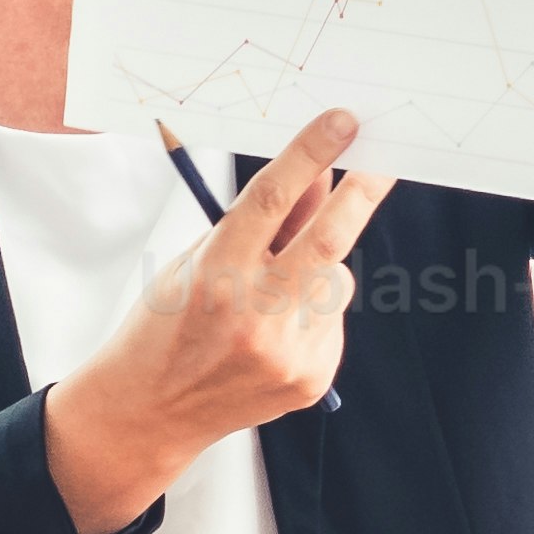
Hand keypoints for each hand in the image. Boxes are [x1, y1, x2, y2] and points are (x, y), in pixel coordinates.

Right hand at [39, 113, 379, 533]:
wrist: (150, 411)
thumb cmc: (168, 323)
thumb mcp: (198, 258)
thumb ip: (262, 222)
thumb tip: (319, 173)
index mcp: (215, 273)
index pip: (271, 201)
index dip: (311, 154)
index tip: (343, 121)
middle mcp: (253, 313)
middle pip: (328, 242)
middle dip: (362, 194)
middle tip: (382, 162)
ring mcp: (285, 352)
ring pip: (336, 281)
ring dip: (321, 269)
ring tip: (273, 295)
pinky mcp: (309, 379)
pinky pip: (333, 322)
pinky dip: (315, 313)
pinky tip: (275, 335)